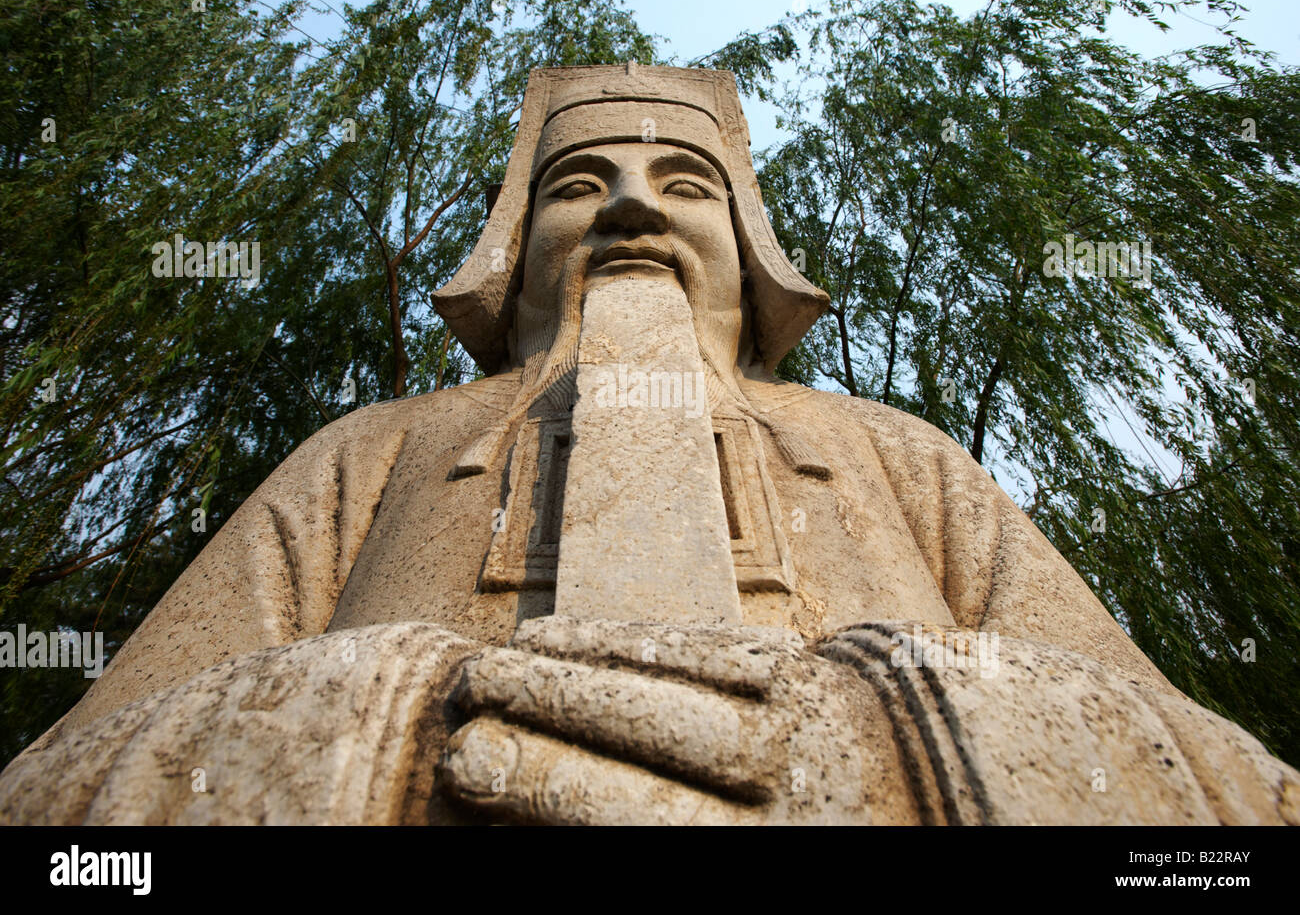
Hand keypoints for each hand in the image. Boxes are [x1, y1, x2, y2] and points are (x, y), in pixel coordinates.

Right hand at [436, 615, 912, 823]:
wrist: (960, 804)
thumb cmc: (840, 837)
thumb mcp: (756, 857)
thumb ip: (664, 823)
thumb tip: (543, 810)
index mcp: (775, 854)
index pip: (642, 815)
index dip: (548, 783)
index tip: (468, 759)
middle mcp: (805, 790)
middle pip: (661, 733)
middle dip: (554, 709)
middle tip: (471, 688)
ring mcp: (828, 724)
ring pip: (695, 680)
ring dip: (594, 662)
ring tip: (514, 656)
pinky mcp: (842, 679)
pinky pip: (736, 651)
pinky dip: (659, 642)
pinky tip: (599, 640)